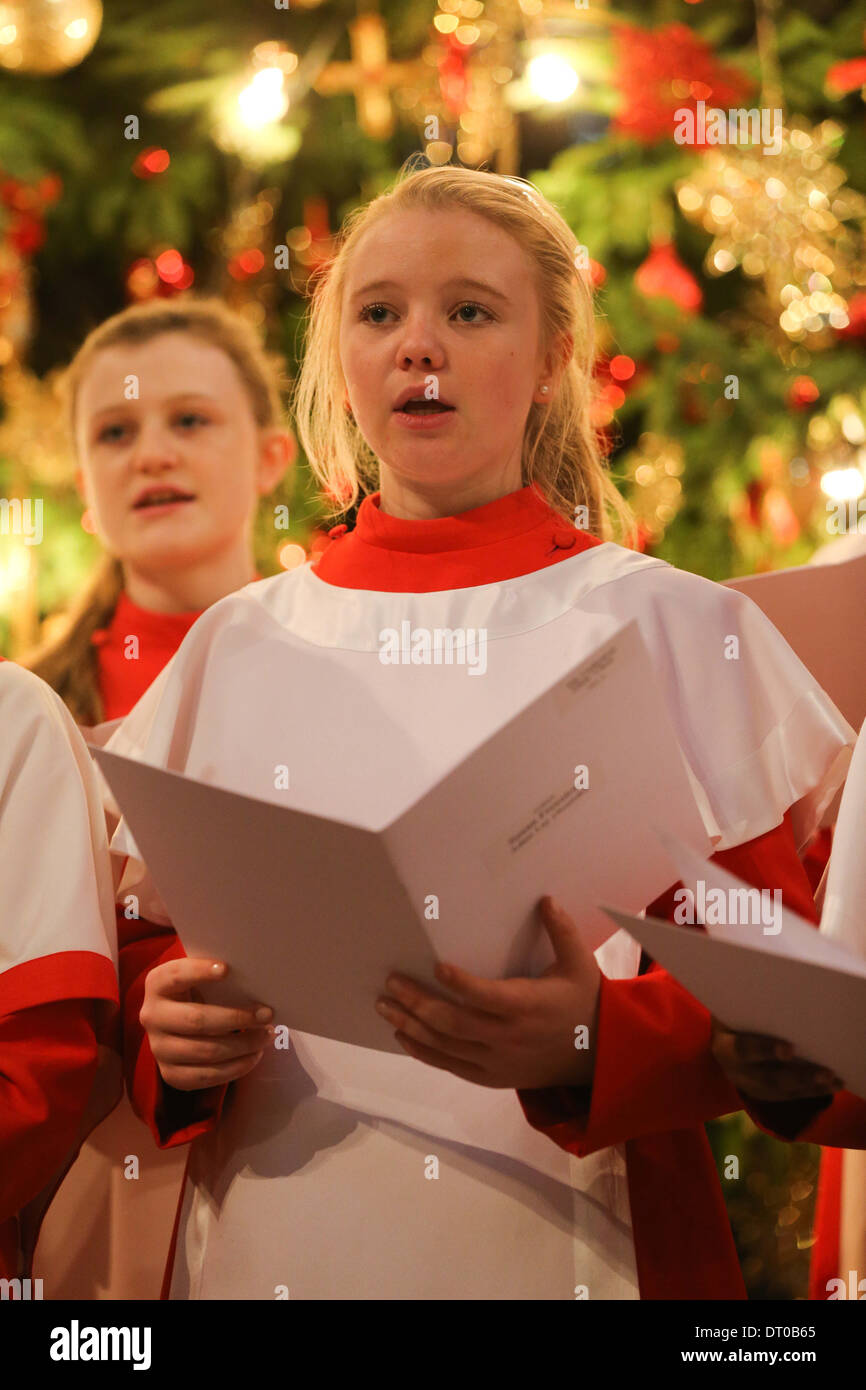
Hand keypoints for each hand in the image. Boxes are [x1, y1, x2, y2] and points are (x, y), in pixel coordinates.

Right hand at [140, 957, 272, 1091]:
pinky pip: (206, 1076)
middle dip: (237, 1018)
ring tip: (266, 1036)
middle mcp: (152, 1016)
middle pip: (197, 1020)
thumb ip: (216, 973)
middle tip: (267, 1014)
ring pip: (206, 1051)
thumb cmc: (198, 993)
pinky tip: (254, 1055)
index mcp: (157, 984)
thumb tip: (256, 978)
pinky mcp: (170, 1074)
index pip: (176, 975)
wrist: (177, 1024)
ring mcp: (159, 1048)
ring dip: (243, 1045)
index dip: (200, 971)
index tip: (227, 969)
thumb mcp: (199, 978)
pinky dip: (236, 1067)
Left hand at [375, 896, 600, 1089]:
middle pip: (455, 1023)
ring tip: (384, 1005)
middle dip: (418, 1003)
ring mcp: (496, 1061)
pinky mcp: (490, 1076)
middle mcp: (508, 1037)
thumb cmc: (582, 1002)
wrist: (595, 1056)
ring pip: (446, 1045)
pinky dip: (423, 1051)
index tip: (436, 967)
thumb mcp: (580, 964)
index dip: (462, 984)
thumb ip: (563, 931)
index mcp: (528, 1006)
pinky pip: (450, 1065)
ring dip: (411, 1025)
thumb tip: (545, 899)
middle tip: (391, 983)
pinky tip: (403, 1034)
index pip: (488, 997)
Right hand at [710, 1017, 844, 1101]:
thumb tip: (784, 991)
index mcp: (725, 1047)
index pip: (744, 1049)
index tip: (790, 1050)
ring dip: (812, 1086)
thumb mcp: (733, 1011)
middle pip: (769, 1077)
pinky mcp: (768, 1094)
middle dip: (799, 1076)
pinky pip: (792, 1095)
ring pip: (785, 1090)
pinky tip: (834, 1085)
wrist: (724, 1041)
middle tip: (825, 1073)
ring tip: (835, 1080)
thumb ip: (751, 1006)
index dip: (765, 1050)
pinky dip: (814, 1090)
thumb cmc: (734, 1016)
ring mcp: (753, 1086)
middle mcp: (738, 1072)